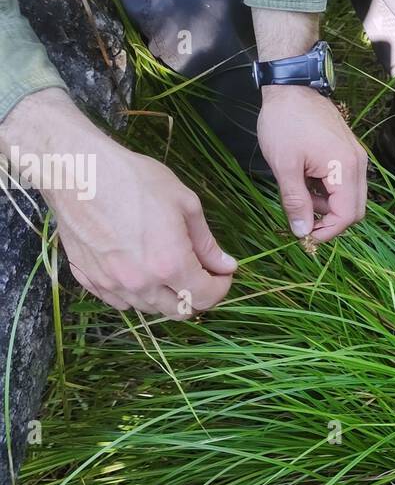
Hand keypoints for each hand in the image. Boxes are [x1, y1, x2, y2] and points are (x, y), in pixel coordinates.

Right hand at [2, 88, 235, 316]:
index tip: (222, 274)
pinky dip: (135, 294)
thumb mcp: (184, 203)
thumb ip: (207, 242)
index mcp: (170, 265)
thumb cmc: (133, 180)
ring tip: (169, 269)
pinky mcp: (89, 279)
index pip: (205, 298)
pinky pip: (119, 301)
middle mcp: (141, 283)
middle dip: (197, 297)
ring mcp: (112, 284)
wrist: (77, 172)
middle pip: (179, 312)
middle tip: (200, 275)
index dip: (220, 288)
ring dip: (166, 296)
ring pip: (149, 308)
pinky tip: (139, 271)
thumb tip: (226, 265)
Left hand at [257, 87, 366, 243]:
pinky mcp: (349, 152)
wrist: (290, 86)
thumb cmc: (284, 123)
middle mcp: (358, 163)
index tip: (305, 235)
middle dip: (330, 221)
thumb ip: (295, 202)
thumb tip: (302, 232)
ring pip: (351, 198)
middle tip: (302, 217)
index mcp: (344, 167)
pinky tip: (307, 181)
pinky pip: (346, 183)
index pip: (347, 215)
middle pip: (355, 210)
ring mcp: (355, 156)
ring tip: (300, 194)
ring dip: (328, 206)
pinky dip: (329, 191)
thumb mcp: (284, 166)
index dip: (328, 231)